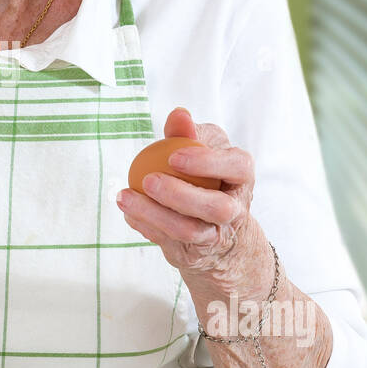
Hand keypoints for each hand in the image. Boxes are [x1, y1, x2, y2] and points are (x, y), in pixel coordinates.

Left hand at [116, 107, 267, 292]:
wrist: (217, 225)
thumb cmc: (206, 175)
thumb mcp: (202, 148)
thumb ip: (188, 132)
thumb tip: (179, 115)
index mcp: (241, 177)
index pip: (238, 167)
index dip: (208, 162)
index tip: (174, 156)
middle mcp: (235, 209)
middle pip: (217, 207)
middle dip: (180, 195)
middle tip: (148, 180)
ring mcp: (216, 235)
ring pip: (190, 230)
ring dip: (154, 214)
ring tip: (125, 196)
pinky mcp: (195, 252)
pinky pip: (169, 241)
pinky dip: (145, 225)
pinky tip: (128, 210)